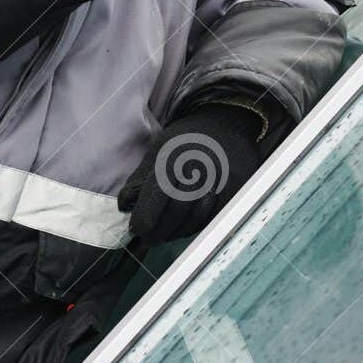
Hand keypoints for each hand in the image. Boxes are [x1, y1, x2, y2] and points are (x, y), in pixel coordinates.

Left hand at [117, 100, 274, 245]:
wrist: (226, 123)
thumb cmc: (187, 138)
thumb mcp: (159, 148)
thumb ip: (141, 177)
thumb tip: (125, 206)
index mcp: (176, 155)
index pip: (157, 195)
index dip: (145, 218)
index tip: (137, 230)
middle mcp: (200, 166)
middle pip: (177, 209)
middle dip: (159, 230)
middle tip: (149, 239)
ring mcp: (221, 178)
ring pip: (196, 217)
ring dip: (177, 232)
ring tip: (166, 235)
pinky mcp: (237, 188)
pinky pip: (214, 216)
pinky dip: (197, 227)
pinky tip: (186, 228)